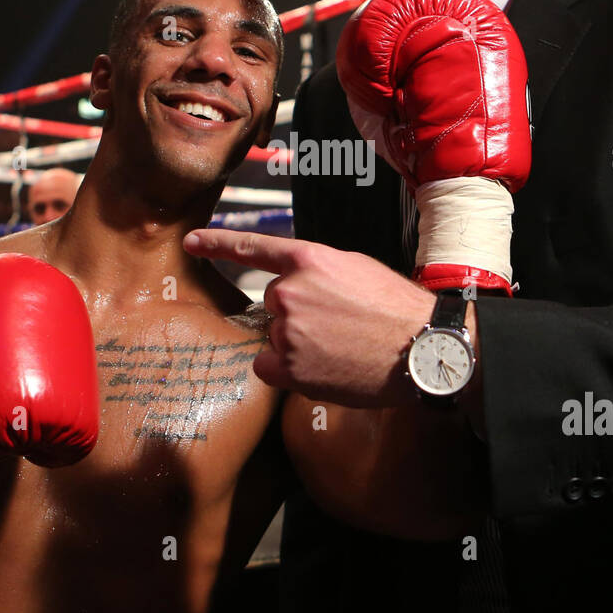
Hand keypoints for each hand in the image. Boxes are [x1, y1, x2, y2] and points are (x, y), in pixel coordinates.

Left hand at [184, 229, 433, 406]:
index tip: (191, 242)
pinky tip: (322, 368)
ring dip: (298, 344)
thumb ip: (317, 272)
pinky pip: (269, 366)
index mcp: (309, 260)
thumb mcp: (356, 269)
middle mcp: (290, 291)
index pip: (253, 248)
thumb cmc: (397, 309)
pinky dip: (289, 370)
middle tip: (337, 325)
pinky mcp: (290, 367)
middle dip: (297, 314)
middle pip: (272, 303)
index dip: (217, 244)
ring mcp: (288, 330)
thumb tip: (298, 285)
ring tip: (340, 348)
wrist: (421, 348)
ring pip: (275, 336)